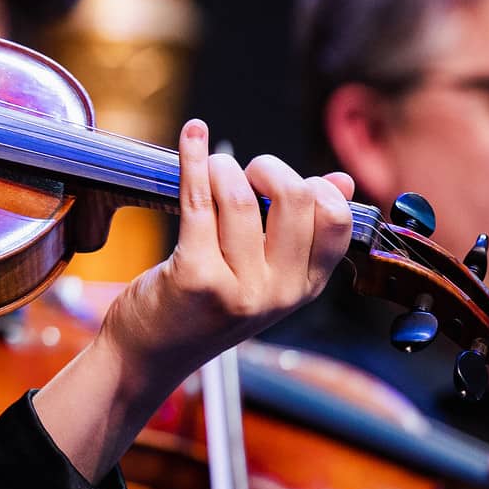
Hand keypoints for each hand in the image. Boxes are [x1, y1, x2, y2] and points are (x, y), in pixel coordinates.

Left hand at [34, 120, 351, 481]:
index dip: (314, 186)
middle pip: (294, 199)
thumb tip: (339, 180)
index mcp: (305, 288)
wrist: (149, 352)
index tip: (281, 181)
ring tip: (209, 170)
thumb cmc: (205, 306)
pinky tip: (191, 135)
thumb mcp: (265, 277)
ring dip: (220, 167)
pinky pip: (197, 201)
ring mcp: (238, 288)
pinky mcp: (194, 277)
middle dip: (267, 167)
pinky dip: (192, 158)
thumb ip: (302, 233)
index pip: (336, 220)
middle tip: (241, 171)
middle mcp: (279, 292)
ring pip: (239, 197)